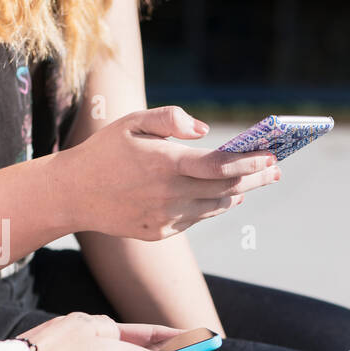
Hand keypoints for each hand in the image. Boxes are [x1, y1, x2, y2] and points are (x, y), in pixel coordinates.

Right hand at [60, 106, 281, 240]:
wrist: (73, 194)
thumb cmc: (105, 151)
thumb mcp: (132, 122)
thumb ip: (170, 119)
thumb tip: (203, 130)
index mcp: (165, 163)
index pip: (220, 165)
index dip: (250, 163)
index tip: (271, 157)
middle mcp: (170, 193)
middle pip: (226, 188)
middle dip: (255, 178)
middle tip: (276, 170)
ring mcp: (167, 217)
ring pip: (215, 206)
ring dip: (239, 193)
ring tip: (257, 182)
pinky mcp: (162, 231)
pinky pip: (197, 218)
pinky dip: (215, 206)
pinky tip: (227, 197)